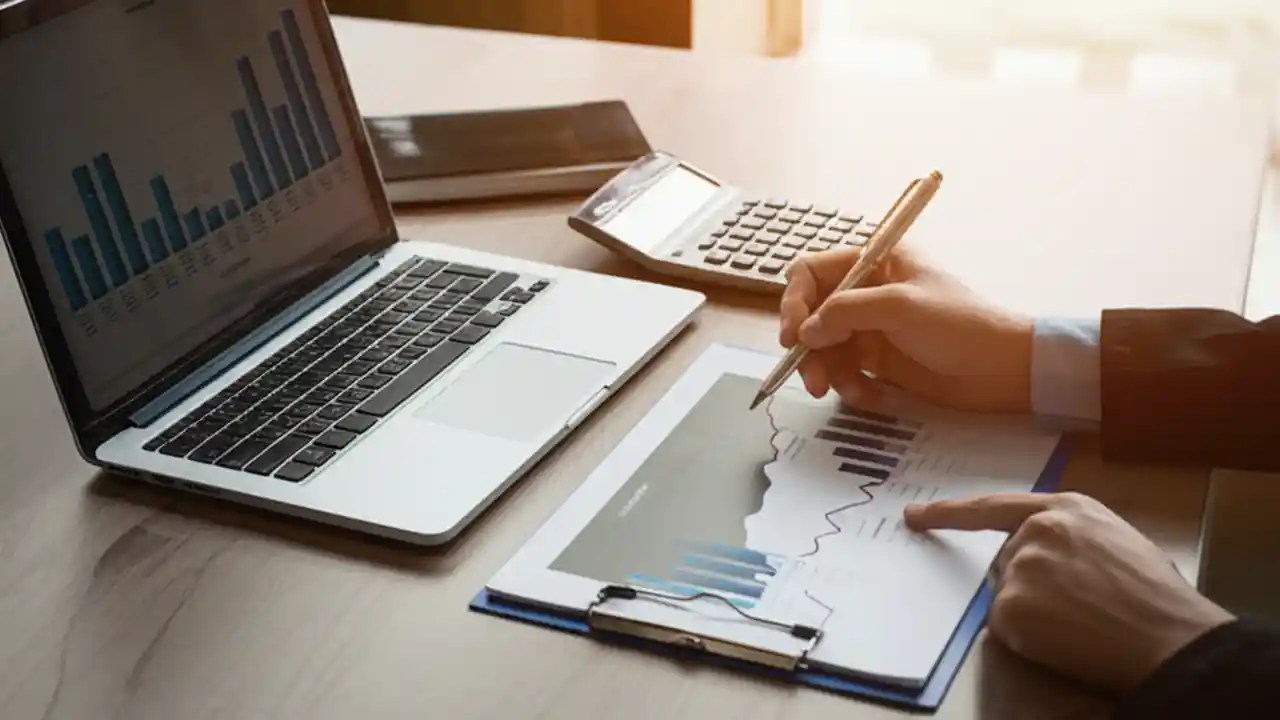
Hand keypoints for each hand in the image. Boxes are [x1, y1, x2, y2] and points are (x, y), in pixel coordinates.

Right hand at [779, 245, 1034, 411]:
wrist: (1003, 369)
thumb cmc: (960, 325)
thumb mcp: (900, 307)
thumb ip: (845, 313)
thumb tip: (804, 332)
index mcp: (874, 261)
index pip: (811, 273)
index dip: (794, 301)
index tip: (794, 335)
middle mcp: (867, 291)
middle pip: (811, 315)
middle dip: (808, 347)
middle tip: (812, 378)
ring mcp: (871, 327)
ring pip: (824, 348)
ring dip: (827, 371)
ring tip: (845, 391)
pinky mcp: (879, 360)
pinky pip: (845, 371)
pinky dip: (850, 385)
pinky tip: (871, 396)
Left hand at [904, 492, 1233, 690]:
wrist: (1170, 638)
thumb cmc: (1157, 596)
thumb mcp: (1117, 540)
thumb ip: (1072, 538)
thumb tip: (1053, 557)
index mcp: (1065, 508)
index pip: (993, 507)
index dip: (951, 513)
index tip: (917, 516)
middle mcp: (1035, 530)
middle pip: (1006, 562)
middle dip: (1029, 586)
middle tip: (1078, 609)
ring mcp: (1020, 567)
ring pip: (1008, 597)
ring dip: (1033, 614)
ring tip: (1083, 624)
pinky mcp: (1011, 606)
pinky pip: (1008, 628)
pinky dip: (1030, 639)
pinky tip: (1067, 640)